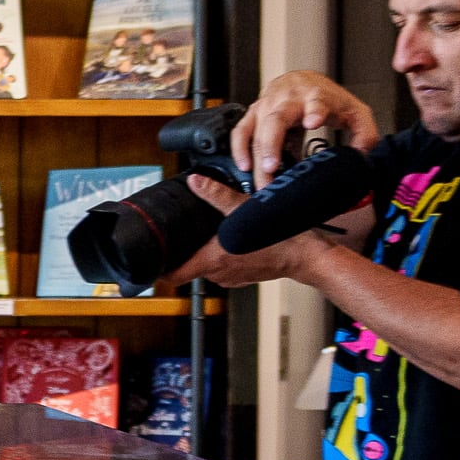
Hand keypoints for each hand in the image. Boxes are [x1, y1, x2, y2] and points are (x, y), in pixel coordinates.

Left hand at [158, 168, 317, 289]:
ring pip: (207, 267)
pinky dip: (222, 255)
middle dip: (184, 252)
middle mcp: (219, 274)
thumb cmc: (279, 237)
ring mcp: (232, 277)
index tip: (153, 259)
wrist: (307, 255)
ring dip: (205, 252)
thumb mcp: (243, 208)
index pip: (173, 276)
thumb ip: (216, 195)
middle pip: (189, 267)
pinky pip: (225, 267)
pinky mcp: (244, 276)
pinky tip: (229, 239)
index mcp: (212, 261)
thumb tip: (194, 181)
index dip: (159, 269)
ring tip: (207, 233)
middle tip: (182, 233)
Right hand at [232, 72, 380, 185]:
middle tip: (271, 168)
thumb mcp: (354, 112)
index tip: (312, 121)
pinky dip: (239, 148)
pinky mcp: (255, 113)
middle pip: (276, 120)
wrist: (306, 81)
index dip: (314, 111)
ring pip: (256, 129)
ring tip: (261, 178)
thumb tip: (362, 156)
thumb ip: (365, 134)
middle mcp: (288, 99)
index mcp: (315, 96)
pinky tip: (244, 166)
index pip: (316, 101)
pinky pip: (242, 131)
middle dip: (271, 145)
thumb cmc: (328, 98)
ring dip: (254, 154)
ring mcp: (268, 105)